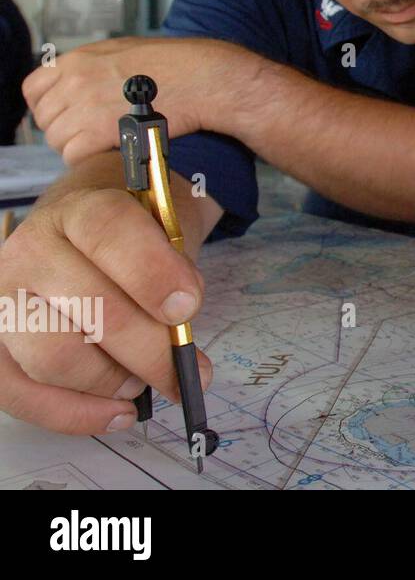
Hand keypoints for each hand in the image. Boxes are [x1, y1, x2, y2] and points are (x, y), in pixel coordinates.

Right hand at [0, 185, 210, 434]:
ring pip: (55, 359)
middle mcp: (30, 252)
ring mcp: (2, 301)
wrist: (85, 231)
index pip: (109, 234)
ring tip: (145, 380)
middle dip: (148, 350)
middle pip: (90, 309)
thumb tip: (179, 325)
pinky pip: (23, 395)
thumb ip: (174, 270)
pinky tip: (120, 413)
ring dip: (113, 381)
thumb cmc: (133, 239)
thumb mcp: (164, 233)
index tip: (186, 308)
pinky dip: (77, 414)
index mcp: (79, 211)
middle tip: (184, 369)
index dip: (151, 273)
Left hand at [23, 37, 249, 164]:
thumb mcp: (124, 51)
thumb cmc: (176, 65)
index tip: (63, 115)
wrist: (202, 78)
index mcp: (78, 59)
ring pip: (58, 141)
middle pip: (46, 119)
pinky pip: (74, 155)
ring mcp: (84, 106)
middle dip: (64, 129)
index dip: (46, 106)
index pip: (33, 88)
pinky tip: (111, 150)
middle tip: (91, 133)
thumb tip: (79, 84)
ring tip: (105, 143)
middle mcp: (75, 81)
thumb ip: (93, 67)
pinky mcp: (99, 131)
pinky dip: (89, 158)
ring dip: (77, 146)